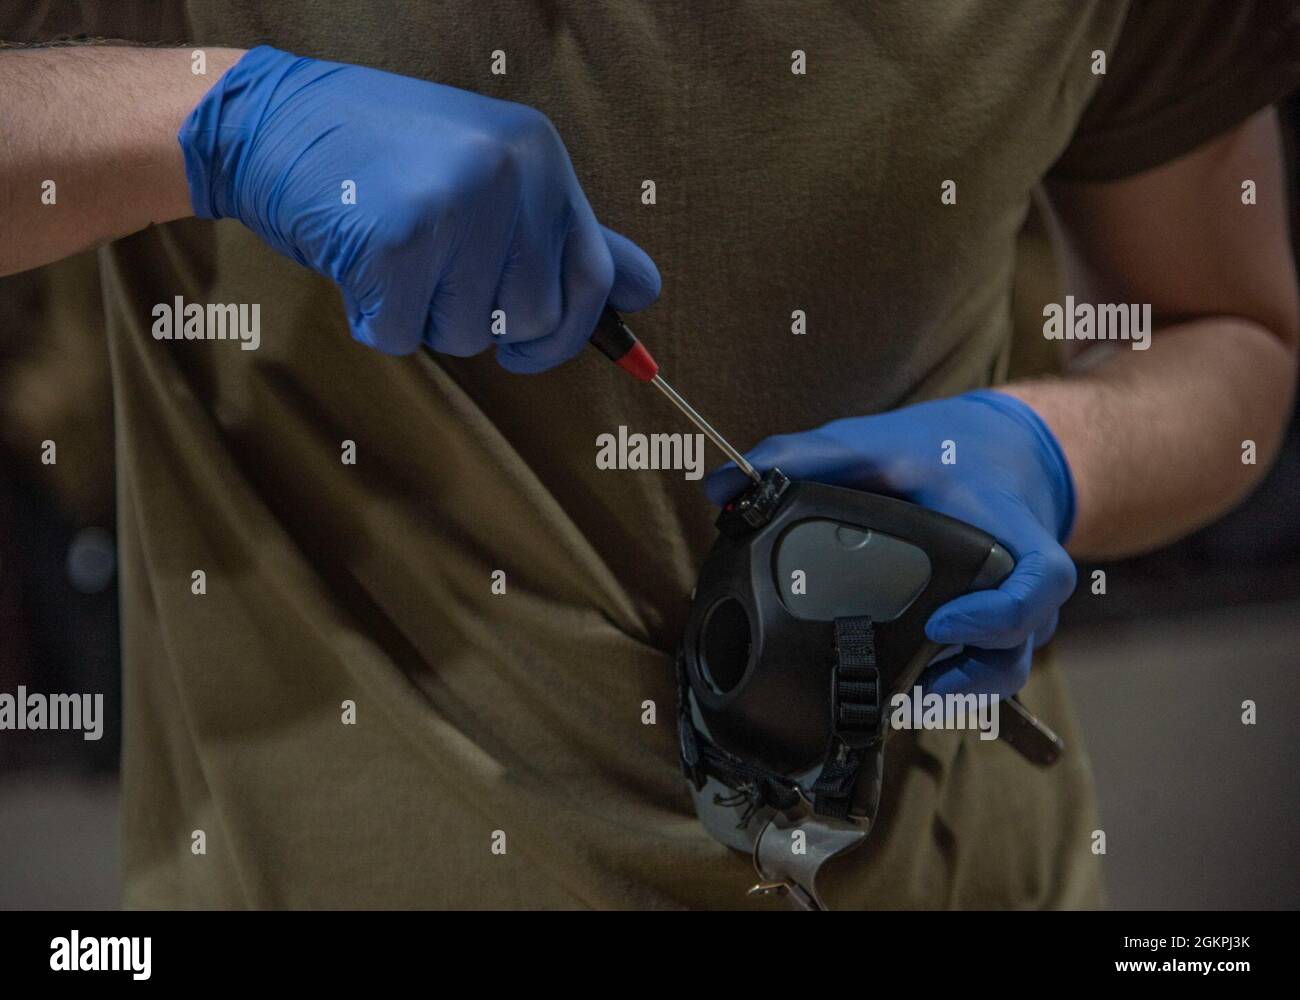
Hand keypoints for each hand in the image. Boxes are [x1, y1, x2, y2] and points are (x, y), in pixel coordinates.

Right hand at [178, 46, 659, 366]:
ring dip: (425, 318)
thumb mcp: (488, 173)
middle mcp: (509, 173)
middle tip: (434, 276)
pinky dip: (376, 320)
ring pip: (468, 335)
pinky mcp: (395, 241)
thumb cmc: (382, 155)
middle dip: (481, 322)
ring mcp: (454, 204)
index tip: (531, 348)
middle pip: (531, 319)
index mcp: (541, 156)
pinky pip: (404, 335)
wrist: (269, 119)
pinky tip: (358, 265)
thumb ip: (564, 232)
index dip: (568, 332)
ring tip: (392, 253)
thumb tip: (644, 289)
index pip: (592, 279)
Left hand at [705, 390, 1077, 697]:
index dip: (999, 616)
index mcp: (1009, 532)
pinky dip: (945, 685)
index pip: (1040, 583)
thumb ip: (800, 458)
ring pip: (1000, 675)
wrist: (996, 453)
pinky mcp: (992, 631)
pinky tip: (899, 685)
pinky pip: (982, 674)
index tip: (940, 623)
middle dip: (962, 679)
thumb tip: (722, 486)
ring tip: (894, 695)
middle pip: (1015, 651)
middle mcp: (1021, 582)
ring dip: (950, 694)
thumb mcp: (873, 442)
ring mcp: (1011, 612)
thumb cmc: (938, 451)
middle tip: (901, 685)